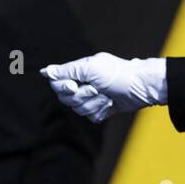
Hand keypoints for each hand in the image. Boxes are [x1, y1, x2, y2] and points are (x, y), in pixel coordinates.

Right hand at [41, 52, 167, 122]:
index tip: (74, 85)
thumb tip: (45, 71)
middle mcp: (83, 85)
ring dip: (94, 103)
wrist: (139, 87)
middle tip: (97, 89)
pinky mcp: (100, 109)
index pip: (57, 83)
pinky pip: (90, 116)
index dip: (63, 87)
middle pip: (65, 99)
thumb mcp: (90, 67)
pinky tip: (110, 104)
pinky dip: (100, 110)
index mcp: (78, 72)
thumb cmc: (117, 73)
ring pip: (78, 109)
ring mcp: (92, 98)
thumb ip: (66, 70)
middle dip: (82, 96)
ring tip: (107, 95)